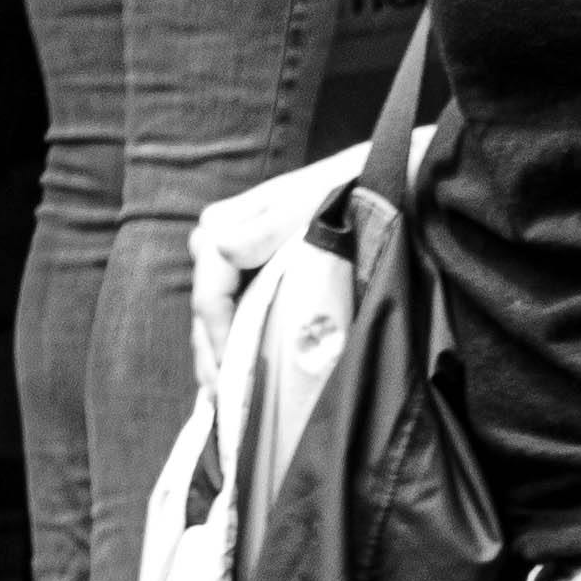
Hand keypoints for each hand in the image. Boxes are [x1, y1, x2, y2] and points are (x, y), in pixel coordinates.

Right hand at [189, 139, 369, 385]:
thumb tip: (221, 249)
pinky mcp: (252, 268)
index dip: (218, 337)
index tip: (233, 375)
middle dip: (213, 355)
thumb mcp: (308, 207)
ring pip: (213, 314)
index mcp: (224, 225)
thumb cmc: (345, 190)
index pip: (209, 292)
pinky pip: (232, 309)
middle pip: (205, 309)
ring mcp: (234, 254)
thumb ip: (266, 229)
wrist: (376, 179)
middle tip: (226, 402)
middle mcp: (220, 239)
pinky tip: (234, 371)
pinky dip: (233, 340)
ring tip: (225, 399)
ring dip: (217, 354)